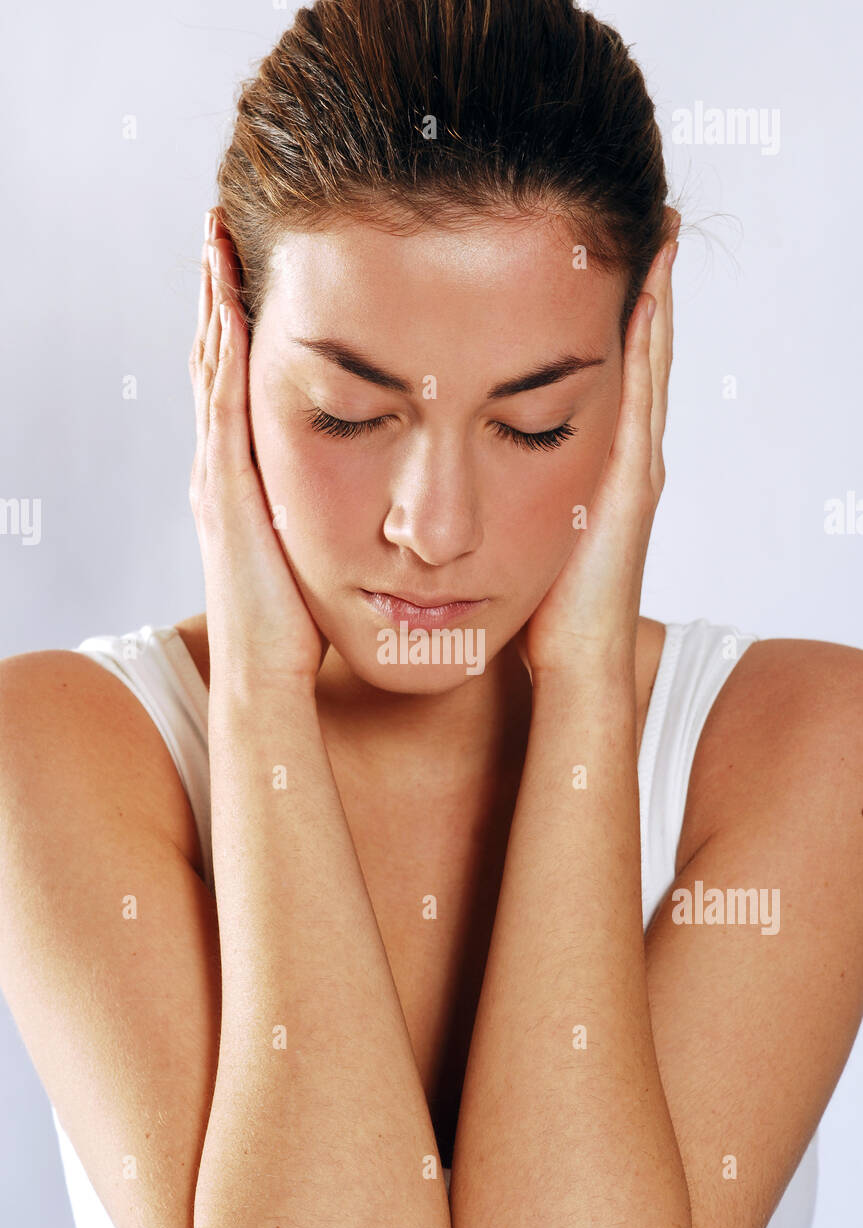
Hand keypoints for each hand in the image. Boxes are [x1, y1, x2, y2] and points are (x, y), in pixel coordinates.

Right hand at [188, 208, 328, 690]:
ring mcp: (218, 474)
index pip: (237, 384)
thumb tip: (375, 492)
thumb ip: (334, 514)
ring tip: (218, 240)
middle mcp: (222, 466)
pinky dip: (224, 350)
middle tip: (223, 229)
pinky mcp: (226, 490)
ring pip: (211, 367)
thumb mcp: (320, 551)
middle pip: (215, 359)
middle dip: (218, 293)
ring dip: (214, 301)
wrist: (268, 674)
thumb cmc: (300, 625)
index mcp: (245, 479)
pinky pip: (223, 403)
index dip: (240, 325)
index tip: (251, 270)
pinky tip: (231, 302)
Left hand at [518, 217, 678, 682]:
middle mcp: (621, 456)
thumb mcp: (514, 530)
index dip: (604, 317)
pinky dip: (650, 345)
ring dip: (653, 299)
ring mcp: (633, 465)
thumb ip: (497, 488)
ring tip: (652, 234)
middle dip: (639, 290)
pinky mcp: (632, 480)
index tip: (591, 256)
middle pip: (635, 356)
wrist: (571, 658)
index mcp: (591, 466)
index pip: (601, 373)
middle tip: (640, 222)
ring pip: (646, 364)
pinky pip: (641, 397)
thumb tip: (449, 458)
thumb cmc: (537, 605)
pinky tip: (647, 294)